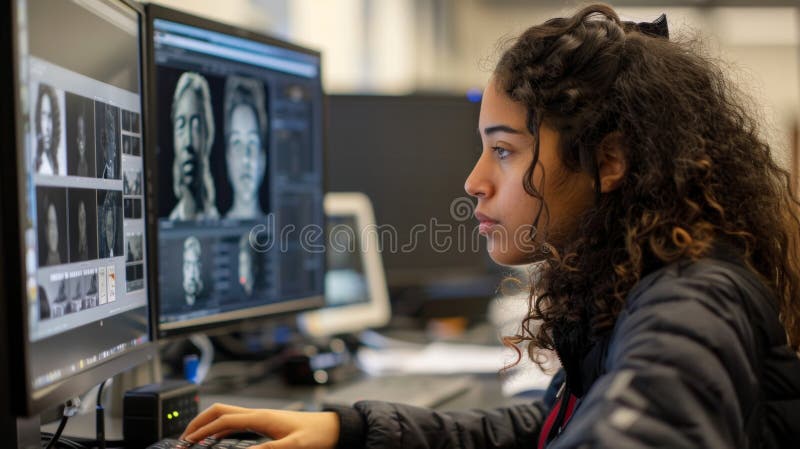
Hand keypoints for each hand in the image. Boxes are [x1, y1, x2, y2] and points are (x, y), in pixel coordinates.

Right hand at [182, 403, 339, 448]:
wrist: (333, 428)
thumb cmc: (317, 435)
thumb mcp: (294, 446)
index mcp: (261, 417)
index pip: (223, 420)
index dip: (203, 431)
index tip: (188, 443)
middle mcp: (259, 413)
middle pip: (220, 411)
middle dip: (199, 421)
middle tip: (184, 437)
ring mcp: (261, 416)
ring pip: (226, 414)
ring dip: (208, 423)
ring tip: (195, 437)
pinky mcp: (265, 421)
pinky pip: (236, 421)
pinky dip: (220, 427)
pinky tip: (218, 438)